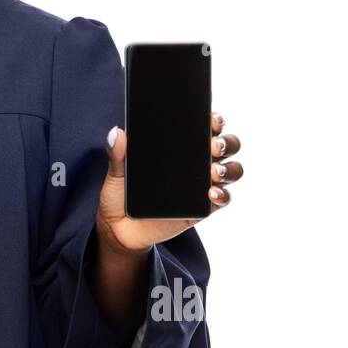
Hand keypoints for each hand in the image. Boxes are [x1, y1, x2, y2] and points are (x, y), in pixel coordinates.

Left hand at [96, 111, 241, 255]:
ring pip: (231, 171)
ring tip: (215, 171)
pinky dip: (223, 195)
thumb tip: (116, 132)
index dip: (214, 120)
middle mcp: (197, 163)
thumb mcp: (118, 172)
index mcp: (180, 147)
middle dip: (226, 142)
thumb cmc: (121, 194)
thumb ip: (118, 153)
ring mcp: (203, 185)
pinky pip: (223, 199)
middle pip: (226, 146)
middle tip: (213, 145)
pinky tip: (212, 193)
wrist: (119, 228)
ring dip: (229, 169)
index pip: (204, 127)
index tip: (213, 119)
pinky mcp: (202, 208)